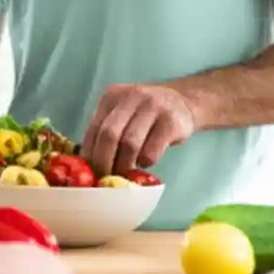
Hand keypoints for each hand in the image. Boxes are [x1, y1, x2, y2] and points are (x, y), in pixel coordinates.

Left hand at [81, 84, 197, 176]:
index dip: (90, 153)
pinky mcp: (171, 122)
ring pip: (130, 144)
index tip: (90, 171)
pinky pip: (151, 151)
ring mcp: (153, 107)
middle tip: (106, 177)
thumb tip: (89, 162)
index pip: (94, 127)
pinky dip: (144, 163)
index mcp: (112, 95)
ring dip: (124, 165)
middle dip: (104, 161)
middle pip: (109, 134)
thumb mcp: (124, 111)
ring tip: (125, 173)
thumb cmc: (147, 113)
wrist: (184, 100)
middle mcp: (131, 97)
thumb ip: (107, 128)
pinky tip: (145, 162)